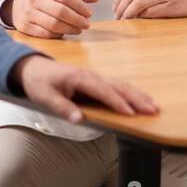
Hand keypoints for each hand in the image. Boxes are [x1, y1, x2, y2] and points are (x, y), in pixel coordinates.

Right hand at [0, 0, 96, 37]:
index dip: (79, 6)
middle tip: (86, 24)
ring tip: (79, 29)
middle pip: (60, 11)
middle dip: (76, 20)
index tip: (89, 13)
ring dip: (69, 29)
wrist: (18, 3)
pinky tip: (65, 32)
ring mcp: (28, 13)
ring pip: (53, 24)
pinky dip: (58, 35)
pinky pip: (46, 34)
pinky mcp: (25, 27)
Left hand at [9, 55, 158, 122]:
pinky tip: (140, 99)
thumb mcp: (44, 96)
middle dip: (136, 98)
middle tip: (153, 109)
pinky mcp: (95, 80)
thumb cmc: (39, 82)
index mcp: (79, 77)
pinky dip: (130, 92)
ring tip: (153, 105)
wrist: (33, 67)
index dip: (117, 102)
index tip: (130, 113)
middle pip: (117, 86)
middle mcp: (90, 74)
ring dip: (138, 94)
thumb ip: (62, 107)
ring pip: (120, 84)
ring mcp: (94, 76)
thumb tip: (79, 120)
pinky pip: (116, 85)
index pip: (102, 91)